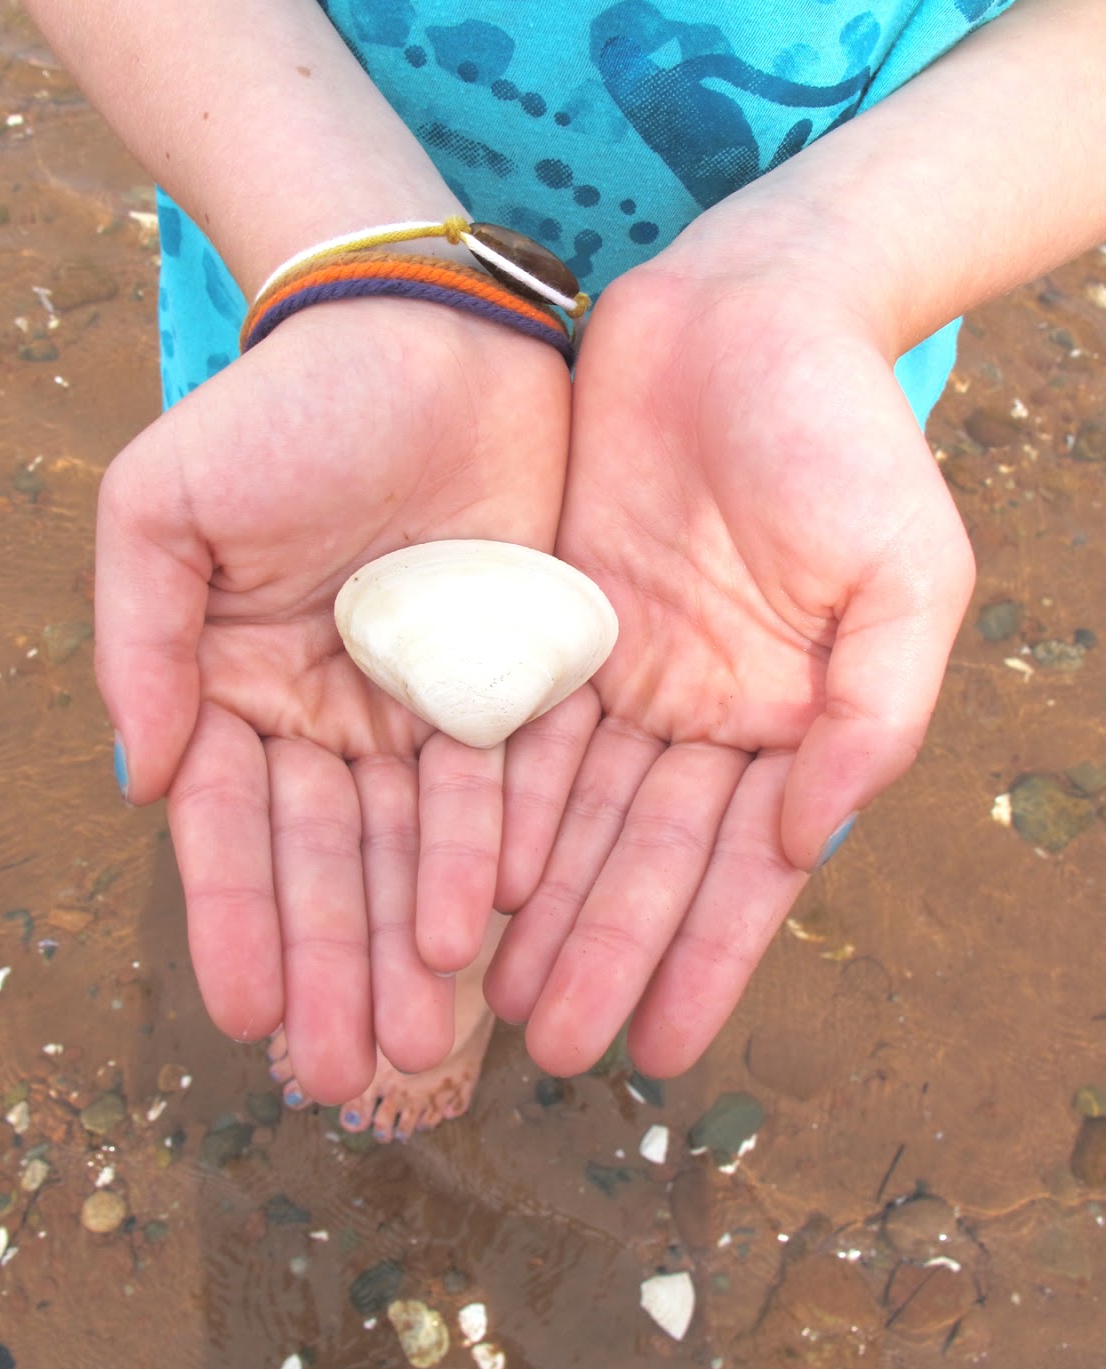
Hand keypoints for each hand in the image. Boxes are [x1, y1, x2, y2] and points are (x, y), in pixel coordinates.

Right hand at [94, 302, 568, 1103]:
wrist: (422, 330)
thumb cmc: (281, 409)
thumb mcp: (164, 506)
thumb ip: (140, 640)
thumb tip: (141, 782)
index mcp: (238, 682)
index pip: (236, 828)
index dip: (238, 923)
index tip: (248, 1018)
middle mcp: (330, 711)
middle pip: (331, 862)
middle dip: (337, 967)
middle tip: (350, 1076)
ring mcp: (424, 698)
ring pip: (418, 846)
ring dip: (413, 942)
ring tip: (424, 1040)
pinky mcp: (512, 671)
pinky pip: (506, 780)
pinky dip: (493, 853)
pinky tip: (484, 930)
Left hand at [482, 227, 974, 1076]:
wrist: (751, 313)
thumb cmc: (848, 437)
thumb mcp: (908, 575)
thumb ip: (873, 713)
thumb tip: (811, 838)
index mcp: (793, 715)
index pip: (744, 866)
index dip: (706, 959)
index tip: (667, 1055)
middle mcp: (703, 708)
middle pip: (641, 854)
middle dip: (602, 953)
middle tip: (550, 1054)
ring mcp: (625, 666)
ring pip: (570, 809)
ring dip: (538, 904)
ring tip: (494, 999)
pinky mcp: (552, 612)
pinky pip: (515, 721)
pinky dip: (492, 799)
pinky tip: (462, 874)